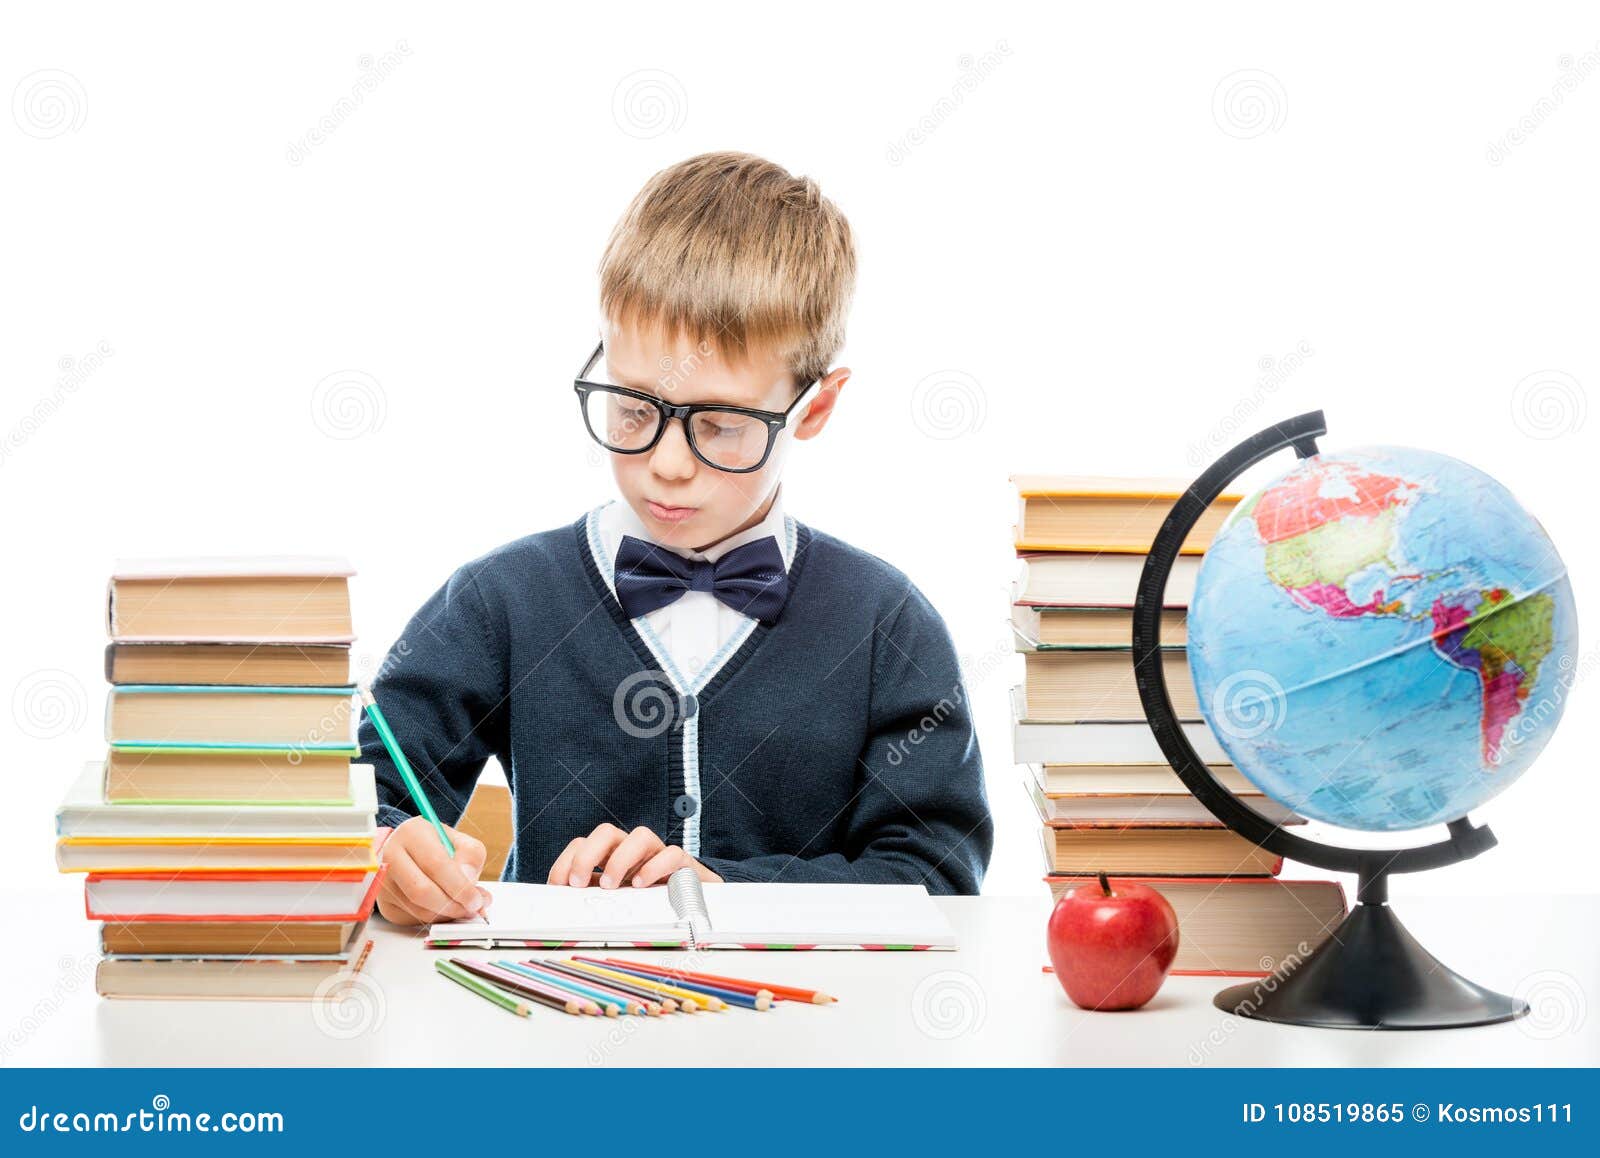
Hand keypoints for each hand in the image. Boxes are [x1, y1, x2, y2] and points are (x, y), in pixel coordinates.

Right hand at [375, 817, 491, 925]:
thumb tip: (469, 883)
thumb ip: (470, 858)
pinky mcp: (386, 905)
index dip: (459, 886)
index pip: (435, 864)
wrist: (408, 851)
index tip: (476, 899)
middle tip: (472, 908)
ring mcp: (384, 883)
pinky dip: (437, 918)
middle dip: (452, 905)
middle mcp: (391, 857)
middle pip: (421, 891)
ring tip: (465, 908)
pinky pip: (414, 919)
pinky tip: (448, 909)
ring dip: (447, 914)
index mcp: (411, 833)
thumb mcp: (459, 841)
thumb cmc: (436, 846)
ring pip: (418, 909)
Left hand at [547, 823, 722, 888]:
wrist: (694, 904)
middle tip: (578, 883)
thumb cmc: (648, 902)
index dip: (567, 861)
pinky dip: (655, 867)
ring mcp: (658, 854)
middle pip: (606, 832)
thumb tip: (561, 908)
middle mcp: (632, 850)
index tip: (559, 885)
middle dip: (587, 855)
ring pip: (640, 835)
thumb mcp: (614, 902)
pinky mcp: (683, 864)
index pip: (583, 844)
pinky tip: (642, 885)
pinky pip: (672, 854)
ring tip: (611, 885)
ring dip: (620, 859)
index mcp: (611, 857)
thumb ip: (592, 900)